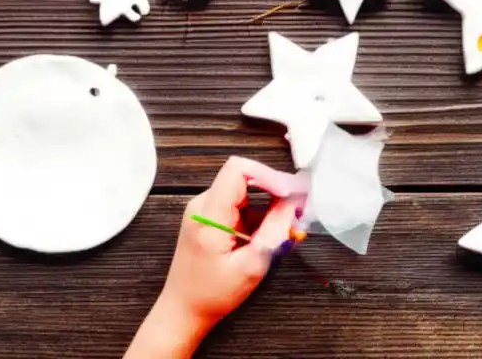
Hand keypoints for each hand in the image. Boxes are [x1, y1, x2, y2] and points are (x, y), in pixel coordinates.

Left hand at [125, 157, 305, 358]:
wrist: (183, 311)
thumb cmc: (212, 294)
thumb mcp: (251, 265)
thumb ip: (273, 231)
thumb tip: (293, 204)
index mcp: (208, 214)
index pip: (239, 170)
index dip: (268, 176)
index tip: (290, 194)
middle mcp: (203, 205)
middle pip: (244, 179)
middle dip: (275, 192)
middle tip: (298, 211)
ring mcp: (205, 211)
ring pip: (245, 194)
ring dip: (269, 208)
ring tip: (288, 230)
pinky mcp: (210, 220)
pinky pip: (240, 208)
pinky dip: (259, 219)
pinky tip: (272, 237)